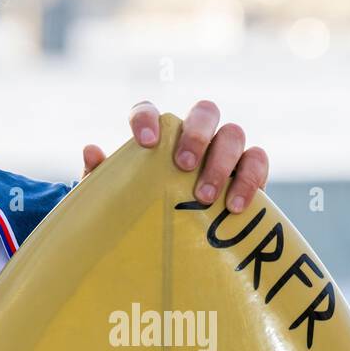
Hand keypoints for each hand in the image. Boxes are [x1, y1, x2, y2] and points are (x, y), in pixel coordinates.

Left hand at [81, 99, 268, 212]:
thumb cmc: (142, 211)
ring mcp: (225, 150)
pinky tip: (234, 207)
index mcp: (158, 134)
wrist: (173, 240)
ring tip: (204, 196)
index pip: (149, 110)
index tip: (145, 143)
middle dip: (196, 135)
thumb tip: (91, 150)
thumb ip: (102, 176)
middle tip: (183, 166)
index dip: (147, 118)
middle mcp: (195, 134)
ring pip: (234, 133)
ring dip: (221, 161)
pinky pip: (258, 160)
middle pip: (205, 111)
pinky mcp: (249, 171)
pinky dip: (249, 180)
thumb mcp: (117, 198)